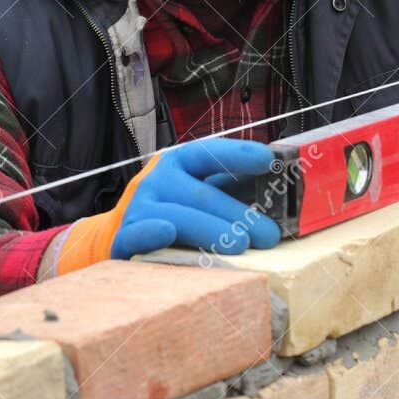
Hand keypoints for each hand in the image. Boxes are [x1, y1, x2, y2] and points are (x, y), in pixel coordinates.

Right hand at [54, 138, 280, 273]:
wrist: (119, 235)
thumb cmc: (173, 213)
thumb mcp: (198, 194)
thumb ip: (232, 190)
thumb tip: (279, 193)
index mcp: (179, 163)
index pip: (210, 154)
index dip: (239, 155)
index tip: (269, 161)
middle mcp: (157, 180)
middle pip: (203, 195)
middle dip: (239, 216)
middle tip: (268, 235)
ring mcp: (139, 208)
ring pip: (179, 217)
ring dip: (212, 230)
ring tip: (241, 245)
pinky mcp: (124, 238)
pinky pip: (139, 235)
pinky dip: (152, 233)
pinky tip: (167, 232)